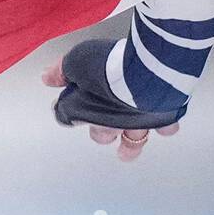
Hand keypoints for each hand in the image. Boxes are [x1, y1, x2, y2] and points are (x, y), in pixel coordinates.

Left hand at [42, 55, 179, 161]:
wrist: (149, 67)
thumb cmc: (112, 65)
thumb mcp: (77, 60)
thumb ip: (62, 71)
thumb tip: (47, 77)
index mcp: (87, 110)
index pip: (68, 117)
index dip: (66, 110)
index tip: (65, 106)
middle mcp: (112, 121)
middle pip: (100, 134)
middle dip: (99, 131)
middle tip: (99, 129)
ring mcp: (137, 121)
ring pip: (132, 141)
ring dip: (129, 147)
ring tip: (126, 154)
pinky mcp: (162, 117)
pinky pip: (165, 128)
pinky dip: (165, 128)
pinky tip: (165, 128)